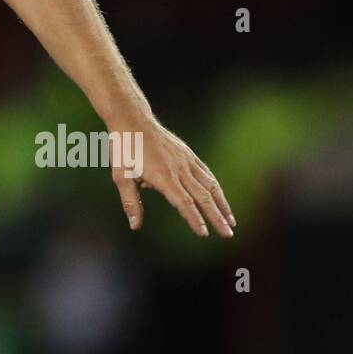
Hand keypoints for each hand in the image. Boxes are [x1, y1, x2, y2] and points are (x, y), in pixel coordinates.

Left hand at [109, 117, 235, 237]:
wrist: (132, 118)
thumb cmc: (124, 148)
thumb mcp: (121, 175)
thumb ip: (130, 202)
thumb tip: (135, 226)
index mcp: (163, 176)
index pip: (184, 203)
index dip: (194, 219)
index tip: (205, 234)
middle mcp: (179, 169)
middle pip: (202, 197)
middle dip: (217, 217)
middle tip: (228, 235)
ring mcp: (186, 160)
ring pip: (210, 185)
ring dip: (222, 204)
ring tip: (231, 221)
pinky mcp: (188, 154)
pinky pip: (206, 173)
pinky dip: (215, 187)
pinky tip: (220, 197)